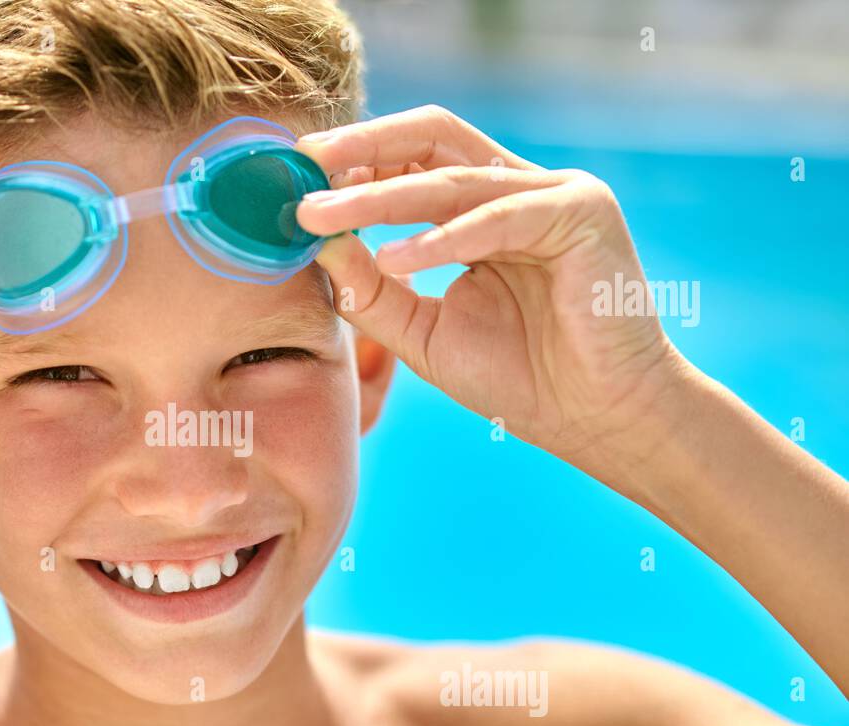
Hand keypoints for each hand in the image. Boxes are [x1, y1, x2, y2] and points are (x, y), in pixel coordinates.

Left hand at [295, 105, 696, 470]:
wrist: (596, 420)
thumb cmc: (518, 379)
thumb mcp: (423, 333)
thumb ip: (372, 291)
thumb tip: (317, 246)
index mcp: (483, 209)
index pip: (413, 161)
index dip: (355, 162)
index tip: (296, 180)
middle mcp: (519, 189)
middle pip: (432, 140)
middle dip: (363, 147)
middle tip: (304, 163)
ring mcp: (555, 193)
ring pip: (453, 179)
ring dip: (381, 196)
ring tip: (322, 216)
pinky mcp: (582, 212)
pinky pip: (497, 217)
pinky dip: (441, 238)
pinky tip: (393, 257)